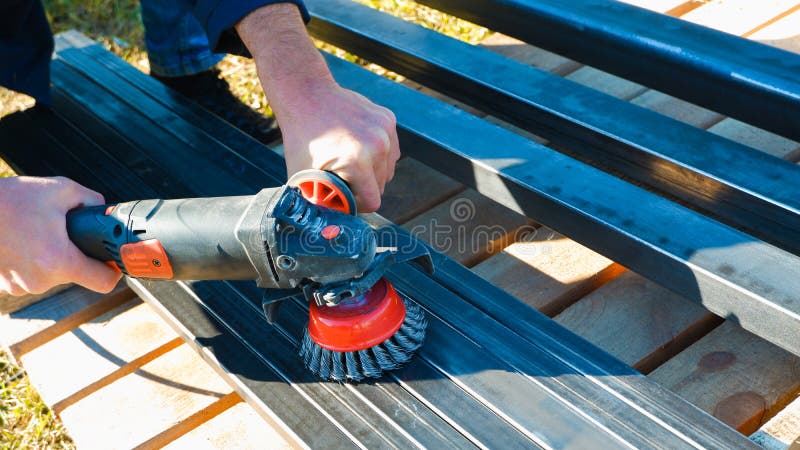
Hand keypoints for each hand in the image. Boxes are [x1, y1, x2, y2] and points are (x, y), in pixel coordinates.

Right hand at [0, 176, 121, 295]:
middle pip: (76, 273)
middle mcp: (41, 280)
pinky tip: (21, 241)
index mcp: (59, 261)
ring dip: (50, 255)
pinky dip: (30, 260)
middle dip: (75, 253)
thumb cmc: (8, 200)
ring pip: (52, 273)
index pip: (104, 282)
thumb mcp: (59, 189)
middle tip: (62, 231)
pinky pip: (30, 274)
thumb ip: (91, 200)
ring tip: (36, 233)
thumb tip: (104, 210)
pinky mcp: (5, 286)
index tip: (110, 258)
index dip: (113, 270)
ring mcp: (20, 286)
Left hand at [280, 81, 398, 211]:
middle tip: (342, 176)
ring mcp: (385, 130)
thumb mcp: (303, 175)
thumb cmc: (302, 136)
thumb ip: (318, 202)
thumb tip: (327, 229)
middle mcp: (377, 145)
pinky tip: (359, 145)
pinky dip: (378, 153)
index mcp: (357, 161)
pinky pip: (391, 150)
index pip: (373, 201)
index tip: (345, 197)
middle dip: (363, 187)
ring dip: (373, 171)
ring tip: (350, 160)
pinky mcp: (388, 119)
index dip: (357, 204)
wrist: (307, 94)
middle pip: (381, 186)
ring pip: (388, 168)